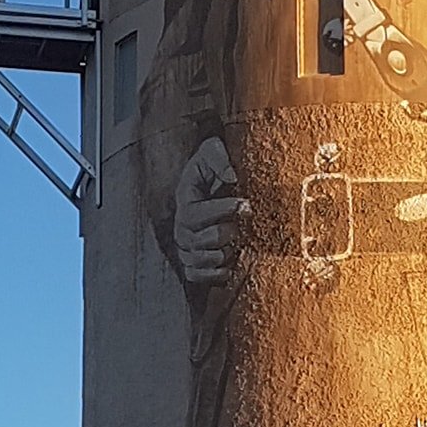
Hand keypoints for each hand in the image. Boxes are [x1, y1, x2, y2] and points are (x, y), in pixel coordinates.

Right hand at [173, 137, 245, 284]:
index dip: (222, 211)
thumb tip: (232, 177)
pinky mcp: (194, 264)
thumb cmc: (212, 167)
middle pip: (200, 240)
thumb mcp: (212, 150)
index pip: (195, 214)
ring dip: (224, 253)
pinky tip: (230, 261)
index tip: (245, 204)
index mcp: (184, 202)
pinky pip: (199, 276)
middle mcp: (181, 228)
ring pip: (202, 260)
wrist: (211, 185)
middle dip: (226, 233)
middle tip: (241, 224)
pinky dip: (216, 273)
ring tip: (236, 242)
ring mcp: (186, 248)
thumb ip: (219, 157)